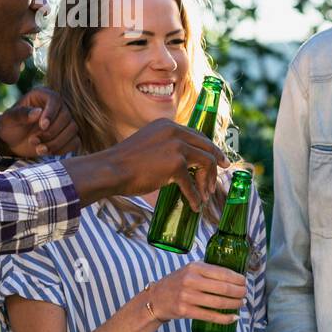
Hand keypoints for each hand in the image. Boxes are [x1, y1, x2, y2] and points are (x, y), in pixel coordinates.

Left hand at [0, 87, 79, 158]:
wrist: (12, 142)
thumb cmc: (9, 126)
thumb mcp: (9, 119)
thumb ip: (21, 114)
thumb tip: (38, 112)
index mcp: (43, 96)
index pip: (55, 100)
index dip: (51, 113)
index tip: (42, 126)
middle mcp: (57, 106)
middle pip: (66, 117)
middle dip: (51, 132)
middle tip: (33, 141)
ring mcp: (65, 122)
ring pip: (73, 130)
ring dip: (56, 142)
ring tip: (39, 149)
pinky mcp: (69, 136)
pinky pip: (75, 142)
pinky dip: (63, 149)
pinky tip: (47, 152)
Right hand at [98, 117, 226, 208]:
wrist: (109, 170)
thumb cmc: (124, 162)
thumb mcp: (148, 144)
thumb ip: (165, 146)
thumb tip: (182, 162)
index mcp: (168, 125)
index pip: (197, 136)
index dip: (210, 148)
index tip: (219, 159)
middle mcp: (175, 132)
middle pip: (206, 147)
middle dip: (216, 163)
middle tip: (222, 174)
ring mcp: (177, 147)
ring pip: (206, 163)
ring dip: (208, 181)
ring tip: (205, 195)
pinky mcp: (175, 165)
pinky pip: (192, 184)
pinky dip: (194, 197)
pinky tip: (194, 206)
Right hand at [147, 261, 245, 325]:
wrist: (155, 298)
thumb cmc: (177, 283)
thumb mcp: (190, 270)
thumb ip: (208, 271)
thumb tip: (235, 277)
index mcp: (195, 267)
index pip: (223, 273)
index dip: (238, 279)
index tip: (245, 282)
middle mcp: (191, 280)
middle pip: (224, 288)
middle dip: (240, 292)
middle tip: (245, 294)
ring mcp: (187, 297)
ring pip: (219, 303)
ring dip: (235, 304)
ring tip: (241, 304)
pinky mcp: (185, 311)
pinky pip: (210, 316)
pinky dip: (225, 318)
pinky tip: (234, 318)